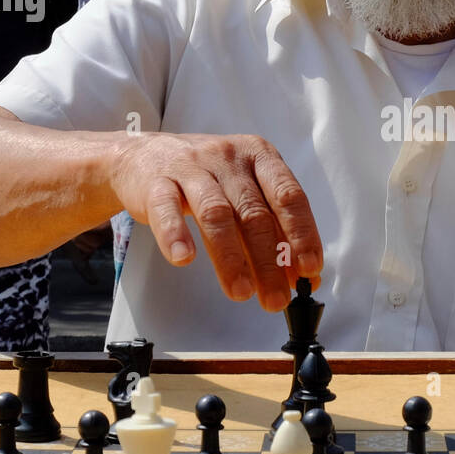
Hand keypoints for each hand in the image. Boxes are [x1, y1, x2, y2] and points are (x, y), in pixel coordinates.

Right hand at [108, 132, 322, 311]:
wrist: (144, 155)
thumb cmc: (206, 178)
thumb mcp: (245, 193)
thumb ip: (274, 230)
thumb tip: (304, 276)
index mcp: (259, 157)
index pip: (288, 197)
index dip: (302, 234)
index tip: (310, 269)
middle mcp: (229, 159)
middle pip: (254, 213)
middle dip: (269, 261)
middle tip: (276, 298)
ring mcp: (192, 168)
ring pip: (216, 214)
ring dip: (231, 259)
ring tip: (241, 292)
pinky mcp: (156, 182)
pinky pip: (167, 208)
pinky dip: (176, 234)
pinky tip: (184, 259)